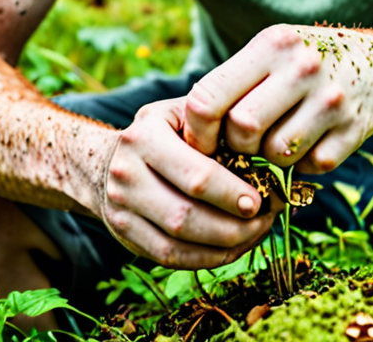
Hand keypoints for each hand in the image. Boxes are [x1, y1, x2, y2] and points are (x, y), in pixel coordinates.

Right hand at [98, 97, 274, 267]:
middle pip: (185, 215)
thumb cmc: (164, 132)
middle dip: (232, 226)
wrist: (107, 160)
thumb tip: (263, 154)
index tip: (261, 200)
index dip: (231, 193)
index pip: (195, 175)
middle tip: (264, 220)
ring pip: (176, 244)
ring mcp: (121, 208)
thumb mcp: (184, 113)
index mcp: (146, 136)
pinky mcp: (125, 235)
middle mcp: (127, 173)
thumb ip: (216, 125)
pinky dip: (205, 258)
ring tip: (253, 233)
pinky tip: (230, 247)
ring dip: (223, 246)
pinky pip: (169, 258)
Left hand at [183, 25, 372, 174]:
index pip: (209, 96)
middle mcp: (302, 67)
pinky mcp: (352, 132)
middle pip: (241, 129)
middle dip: (238, 144)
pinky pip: (308, 167)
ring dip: (271, 156)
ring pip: (275, 153)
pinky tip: (312, 140)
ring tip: (282, 135)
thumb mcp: (270, 53)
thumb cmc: (303, 64)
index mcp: (272, 43)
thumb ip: (231, 84)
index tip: (202, 141)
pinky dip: (304, 163)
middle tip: (247, 141)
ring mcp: (331, 100)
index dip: (198, 130)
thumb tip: (187, 137)